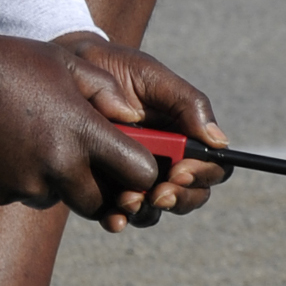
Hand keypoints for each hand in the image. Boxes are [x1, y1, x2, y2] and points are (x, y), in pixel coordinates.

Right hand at [0, 29, 184, 230]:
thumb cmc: (12, 62)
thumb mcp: (68, 64)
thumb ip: (107, 92)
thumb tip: (134, 116)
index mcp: (83, 133)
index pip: (139, 174)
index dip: (141, 170)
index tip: (131, 161)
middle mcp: (58, 166)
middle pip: (98, 203)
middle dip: (99, 188)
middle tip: (85, 162)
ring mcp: (24, 184)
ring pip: (56, 198)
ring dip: (56, 182)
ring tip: (36, 141)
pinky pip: (20, 195)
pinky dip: (21, 179)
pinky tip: (6, 145)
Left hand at [51, 33, 230, 223]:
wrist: (66, 66)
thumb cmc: (113, 67)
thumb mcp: (151, 76)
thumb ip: (187, 103)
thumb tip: (219, 141)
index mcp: (183, 134)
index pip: (212, 165)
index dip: (203, 174)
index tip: (181, 171)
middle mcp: (165, 159)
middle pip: (192, 195)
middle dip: (179, 198)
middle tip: (158, 193)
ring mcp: (135, 175)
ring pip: (157, 210)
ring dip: (148, 211)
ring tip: (127, 199)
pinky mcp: (106, 186)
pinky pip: (120, 214)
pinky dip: (120, 219)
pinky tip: (113, 215)